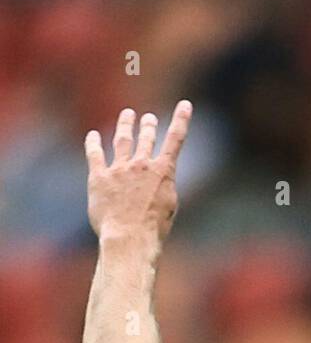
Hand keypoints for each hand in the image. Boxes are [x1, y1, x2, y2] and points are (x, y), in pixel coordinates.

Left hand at [85, 101, 192, 244]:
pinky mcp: (99, 177)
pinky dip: (94, 143)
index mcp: (162, 172)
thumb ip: (163, 186)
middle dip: (148, 126)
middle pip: (146, 138)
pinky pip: (95, 155)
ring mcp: (119, 169)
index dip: (181, 120)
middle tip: (148, 118)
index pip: (175, 140)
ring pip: (123, 140)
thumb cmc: (153, 230)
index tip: (185, 104)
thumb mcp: (169, 208)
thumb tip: (156, 180)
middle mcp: (141, 165)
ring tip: (127, 116)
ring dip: (125, 126)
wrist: (129, 238)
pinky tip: (93, 136)